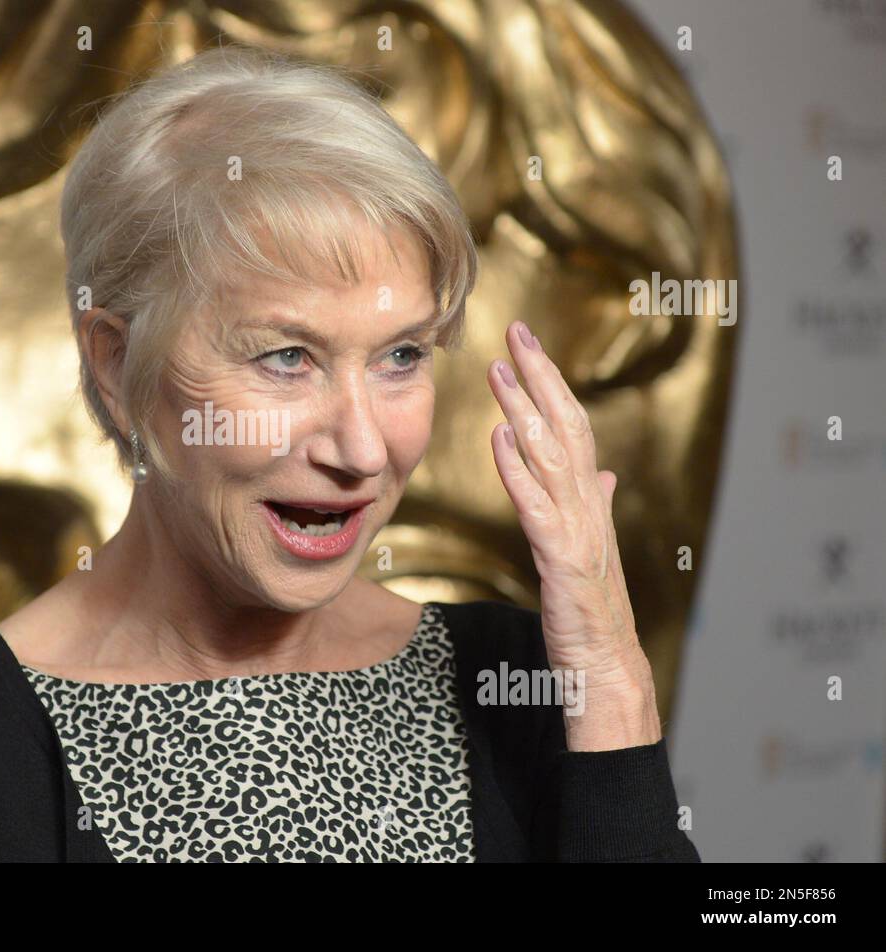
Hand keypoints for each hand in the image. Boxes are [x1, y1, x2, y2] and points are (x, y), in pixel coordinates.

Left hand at [487, 320, 661, 750]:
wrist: (606, 670)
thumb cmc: (592, 613)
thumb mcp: (587, 549)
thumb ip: (592, 506)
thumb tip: (602, 472)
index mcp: (589, 501)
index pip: (572, 427)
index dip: (551, 383)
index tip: (526, 344)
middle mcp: (588, 507)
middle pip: (567, 426)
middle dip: (542, 376)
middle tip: (516, 331)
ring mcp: (579, 532)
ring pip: (553, 458)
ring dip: (524, 409)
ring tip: (498, 370)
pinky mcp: (563, 563)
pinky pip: (538, 509)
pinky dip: (518, 472)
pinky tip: (499, 439)